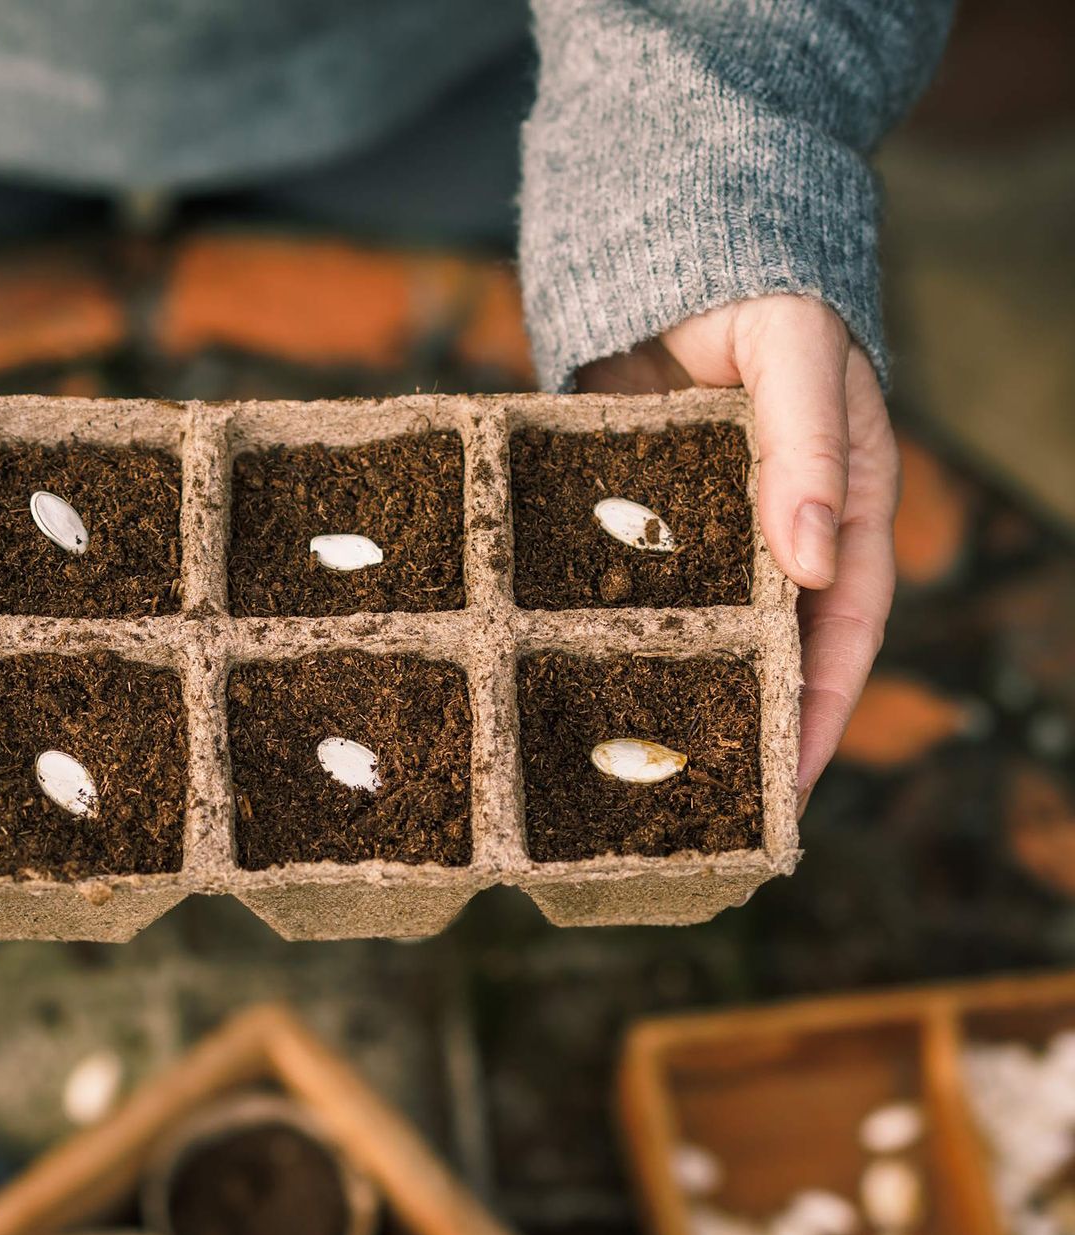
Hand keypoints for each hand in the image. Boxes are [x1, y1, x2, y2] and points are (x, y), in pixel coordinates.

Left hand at [579, 294, 897, 809]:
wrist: (665, 243)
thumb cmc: (754, 291)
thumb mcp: (795, 360)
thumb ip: (801, 450)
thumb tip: (810, 561)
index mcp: (837, 505)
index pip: (842, 632)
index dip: (820, 711)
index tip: (789, 786)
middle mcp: (772, 533)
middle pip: (768, 650)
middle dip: (745, 728)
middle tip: (709, 810)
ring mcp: (701, 532)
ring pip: (693, 634)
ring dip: (673, 698)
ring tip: (636, 774)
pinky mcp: (632, 521)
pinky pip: (625, 593)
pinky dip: (608, 641)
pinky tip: (573, 689)